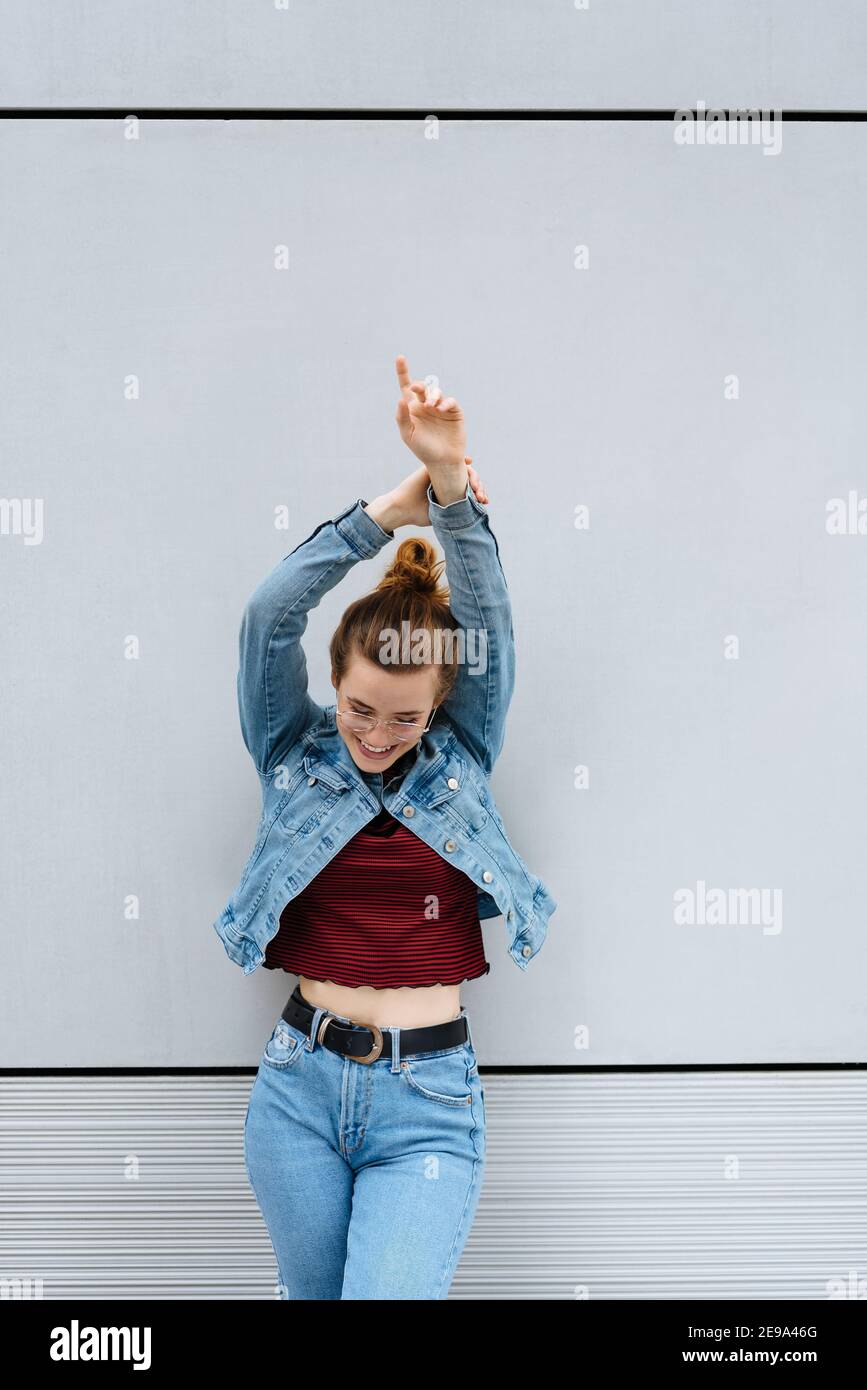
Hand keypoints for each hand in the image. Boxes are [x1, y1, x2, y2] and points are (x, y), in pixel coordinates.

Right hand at [365, 459, 488, 534]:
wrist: (401, 508)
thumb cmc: (418, 514)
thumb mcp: (442, 514)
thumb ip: (456, 513)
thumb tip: (473, 518)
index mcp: (448, 491)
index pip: (468, 489)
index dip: (478, 494)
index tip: (484, 503)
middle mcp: (445, 480)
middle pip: (468, 479)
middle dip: (479, 488)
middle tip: (482, 499)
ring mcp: (439, 473)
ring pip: (463, 470)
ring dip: (474, 478)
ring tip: (478, 489)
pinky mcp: (432, 467)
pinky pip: (451, 460)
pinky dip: (462, 461)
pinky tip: (469, 464)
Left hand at [395, 355, 466, 473]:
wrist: (442, 462)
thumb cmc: (423, 449)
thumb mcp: (408, 434)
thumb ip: (402, 417)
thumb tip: (400, 399)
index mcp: (413, 408)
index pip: (406, 387)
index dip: (403, 372)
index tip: (400, 357)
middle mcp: (426, 404)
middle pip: (423, 387)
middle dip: (420, 385)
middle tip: (417, 389)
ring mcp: (441, 407)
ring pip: (436, 392)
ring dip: (432, 396)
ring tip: (431, 406)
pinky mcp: (454, 412)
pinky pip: (450, 401)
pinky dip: (446, 403)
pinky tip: (440, 409)